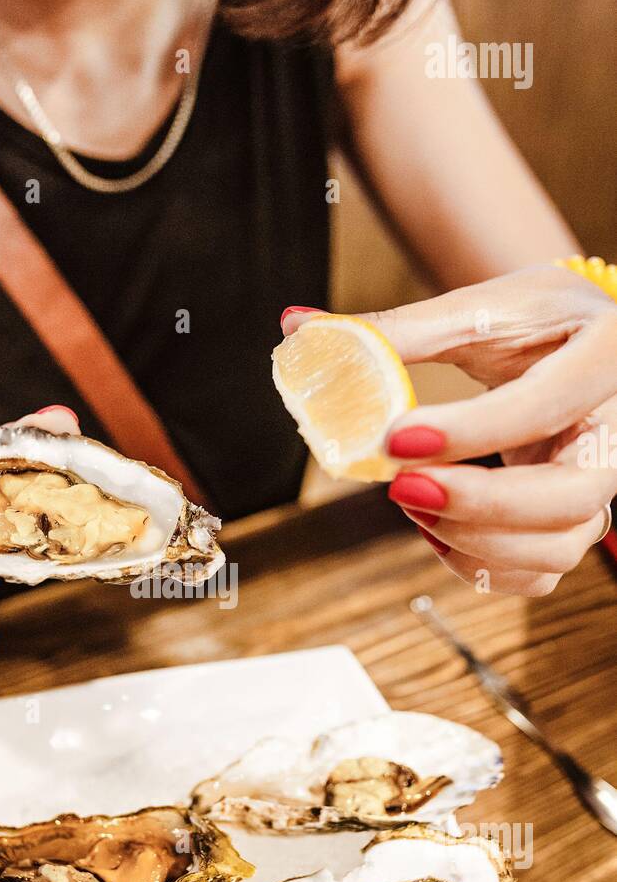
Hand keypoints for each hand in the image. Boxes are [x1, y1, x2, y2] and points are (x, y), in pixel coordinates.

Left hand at [283, 266, 616, 594]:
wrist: (577, 342)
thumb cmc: (533, 321)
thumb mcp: (477, 309)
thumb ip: (394, 328)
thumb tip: (296, 328)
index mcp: (605, 356)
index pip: (543, 406)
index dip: (469, 431)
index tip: (393, 437)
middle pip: (572, 497)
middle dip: (478, 504)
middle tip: (400, 487)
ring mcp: (605, 482)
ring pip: (559, 546)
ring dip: (473, 540)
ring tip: (408, 497)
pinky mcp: (577, 520)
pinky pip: (540, 572)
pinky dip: (481, 567)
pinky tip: (431, 529)